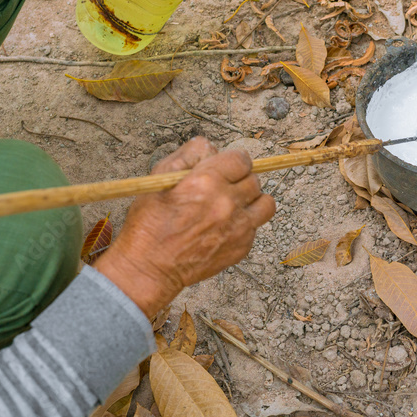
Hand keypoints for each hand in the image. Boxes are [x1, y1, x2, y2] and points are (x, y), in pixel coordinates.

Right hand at [95, 137, 275, 316]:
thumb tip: (212, 149)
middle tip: (223, 189)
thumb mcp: (158, 178)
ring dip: (252, 201)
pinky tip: (224, 227)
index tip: (226, 168)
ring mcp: (238, 227)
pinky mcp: (242, 247)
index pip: (242, 159)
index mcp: (206, 181)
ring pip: (266, 203)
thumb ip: (188, 155)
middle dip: (240, 181)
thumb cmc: (149, 223)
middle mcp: (227, 202)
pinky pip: (256, 227)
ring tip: (234, 206)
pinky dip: (245, 224)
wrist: (149, 268)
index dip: (233, 162)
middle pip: (254, 180)